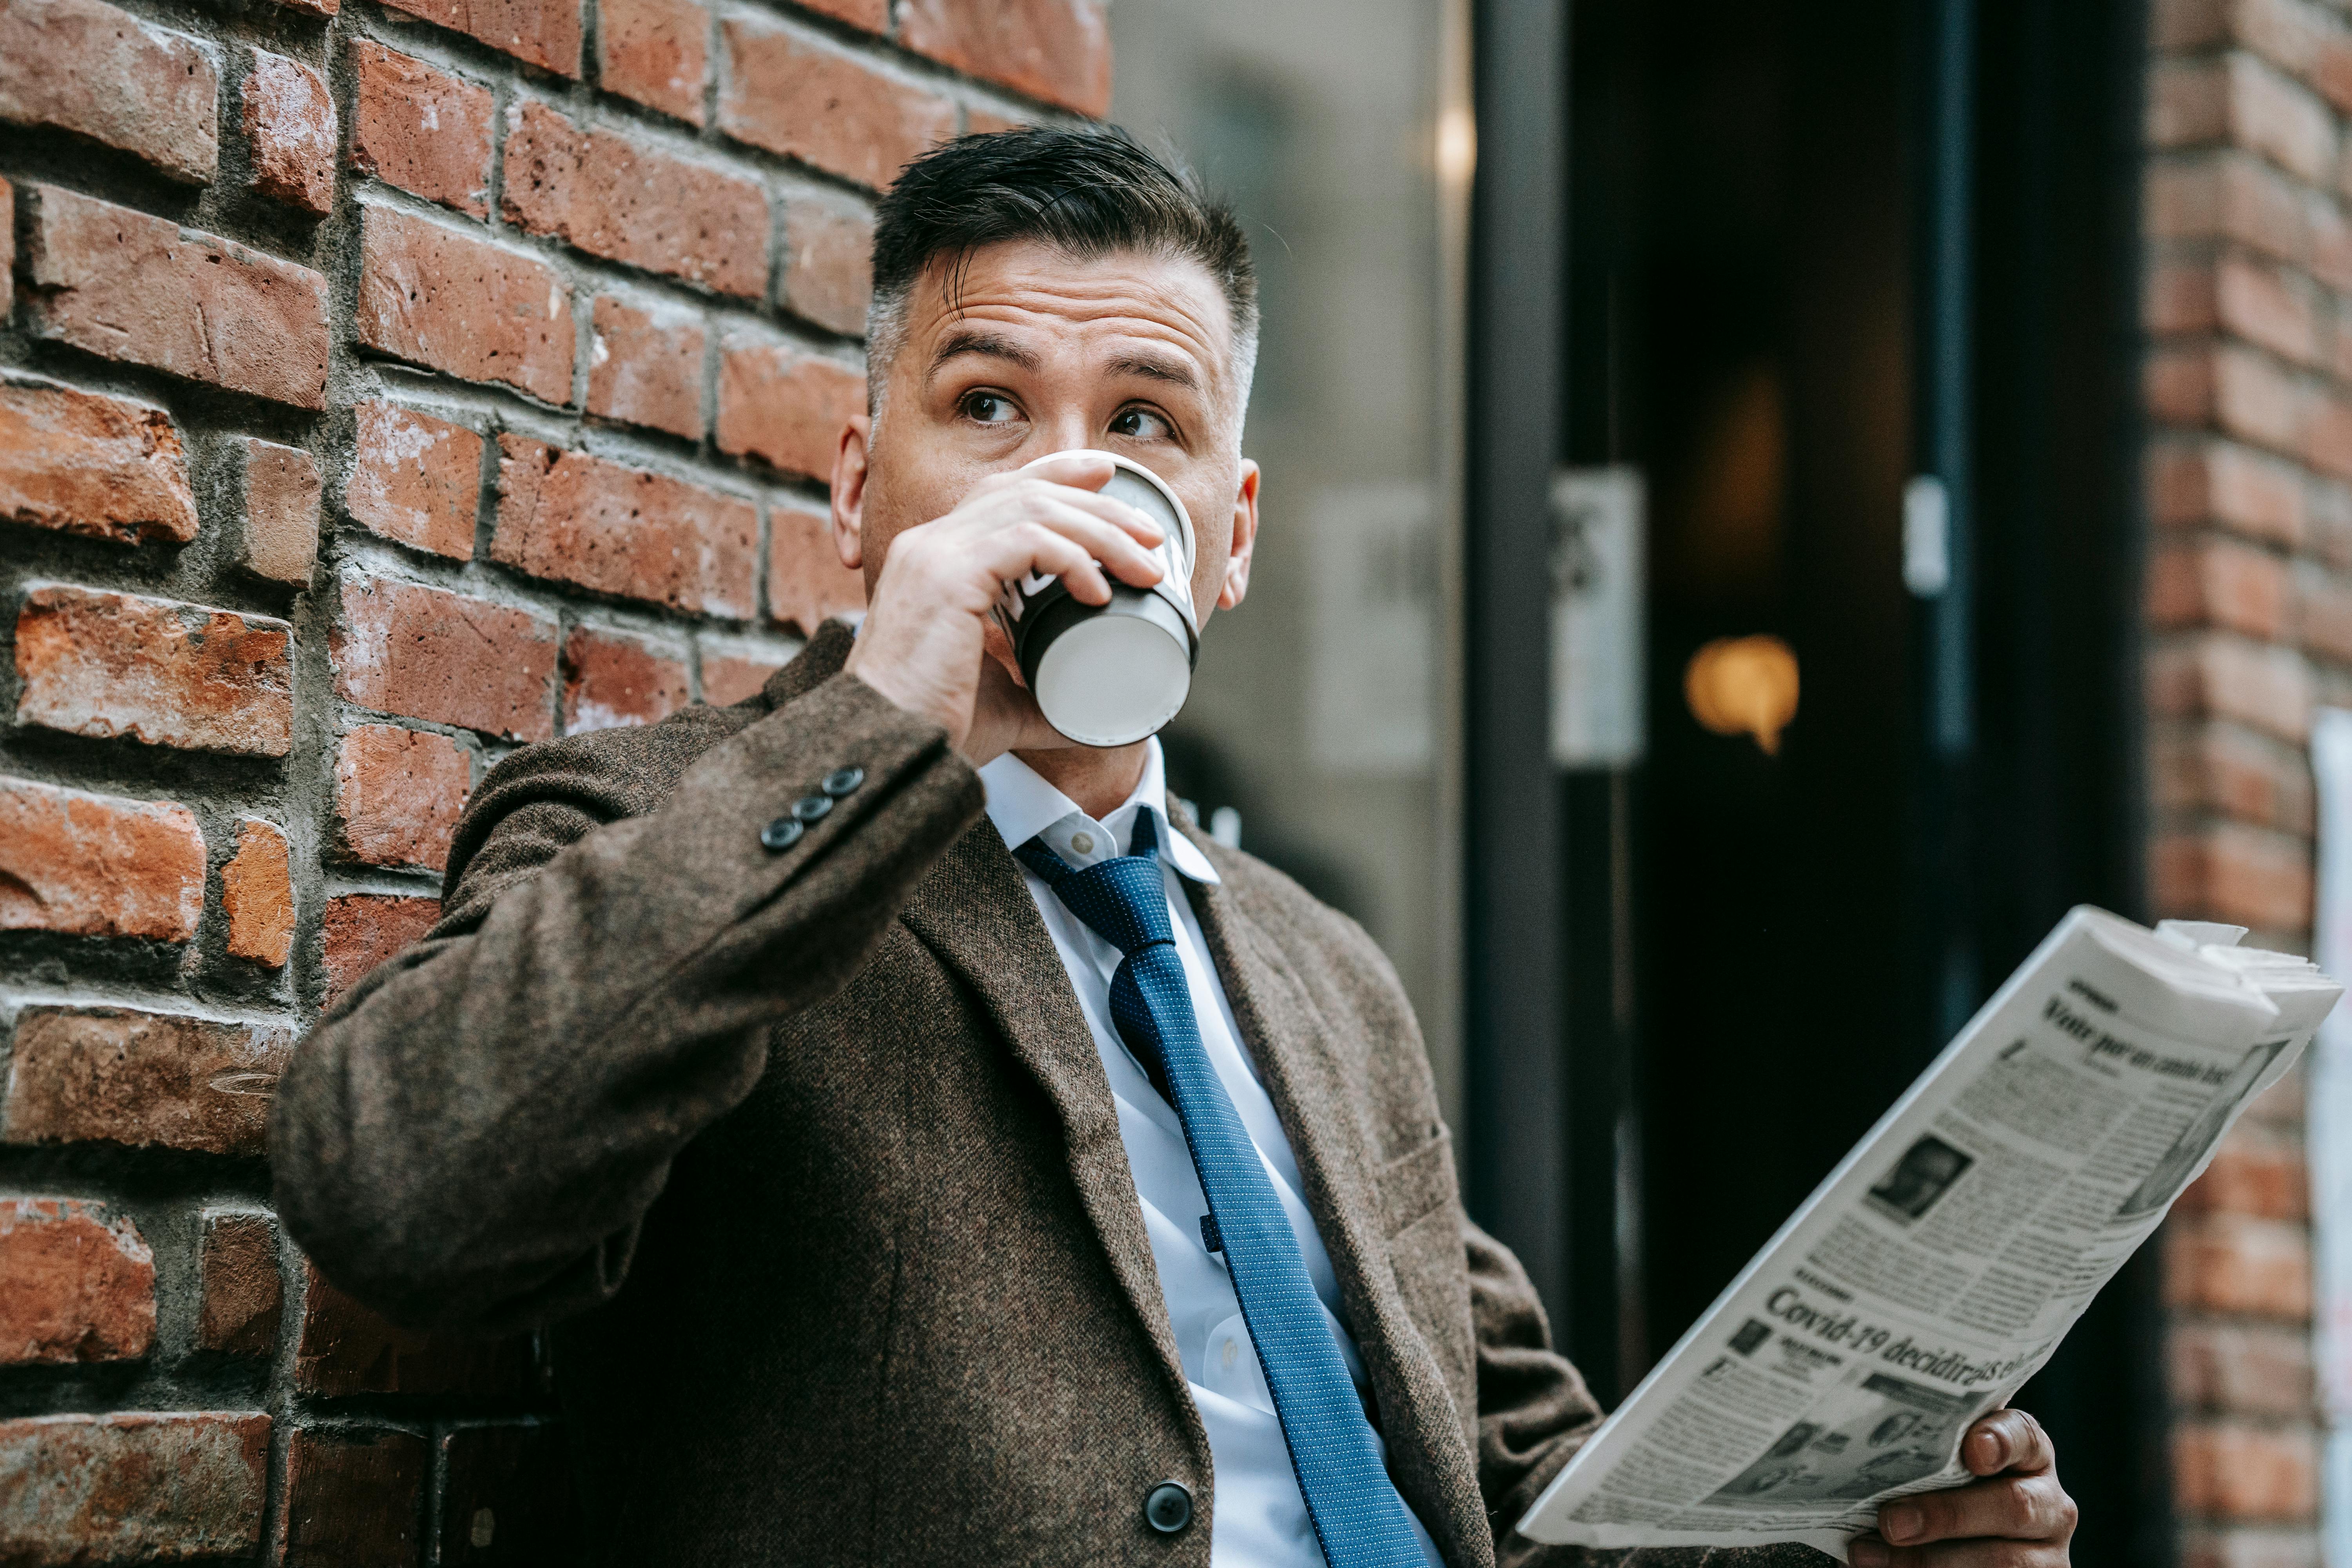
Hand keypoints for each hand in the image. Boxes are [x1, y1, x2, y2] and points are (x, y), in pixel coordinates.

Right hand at [842, 452, 1165, 762]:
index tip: (1107, 477)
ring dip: (1101, 531)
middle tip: (1152, 534)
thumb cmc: (935, 729)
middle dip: (1099, 504)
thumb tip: (1087, 713)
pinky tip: (1099, 590)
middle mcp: (930, 544)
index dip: (1058, 474)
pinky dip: (1071, 559)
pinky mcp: (945, 576)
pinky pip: (1024, 542)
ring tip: (1147, 566)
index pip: (1001, 491)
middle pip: (1026, 490)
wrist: (889, 749)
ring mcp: (933, 555)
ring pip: (1033, 509)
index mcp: (937, 560)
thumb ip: (1039, 697)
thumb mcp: (1001, 704)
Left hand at [1849, 1410, 2073, 1567]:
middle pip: (2013, 1506)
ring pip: (2002, 1561)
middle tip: (1890, 1522)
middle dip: (1947, 1515)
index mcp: (2026, 1455)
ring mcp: (2048, 1554)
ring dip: (1927, 1560)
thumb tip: (1860, 1455)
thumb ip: (1921, 1457)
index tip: (1971, 1450)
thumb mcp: (1934, 1472)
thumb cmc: (1932, 1496)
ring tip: (1867, 1554)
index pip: (2023, 1436)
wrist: (1948, 1549)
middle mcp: (2048, 1502)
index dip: (2000, 1441)